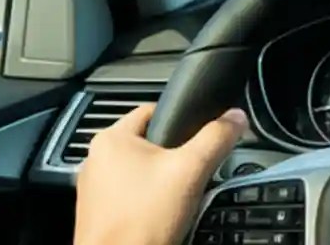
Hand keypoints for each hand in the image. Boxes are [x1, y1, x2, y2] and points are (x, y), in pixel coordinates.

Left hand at [75, 104, 247, 244]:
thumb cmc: (143, 219)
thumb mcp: (190, 171)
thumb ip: (215, 138)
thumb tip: (235, 117)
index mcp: (111, 139)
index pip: (154, 111)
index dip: (182, 122)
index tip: (198, 141)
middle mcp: (95, 159)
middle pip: (149, 145)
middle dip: (172, 159)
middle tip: (189, 176)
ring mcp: (94, 189)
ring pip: (139, 172)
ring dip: (160, 182)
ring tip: (175, 200)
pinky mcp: (97, 213)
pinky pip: (129, 196)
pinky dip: (146, 202)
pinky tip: (159, 216)